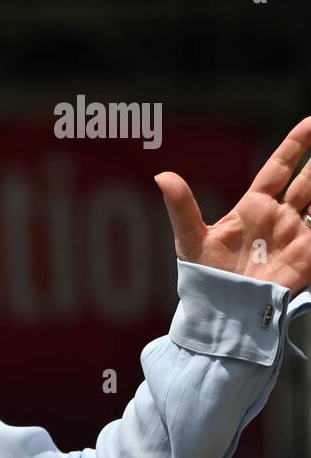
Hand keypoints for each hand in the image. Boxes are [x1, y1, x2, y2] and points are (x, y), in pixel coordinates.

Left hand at [156, 116, 310, 294]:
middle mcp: (279, 217)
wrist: (221, 311)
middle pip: (309, 180)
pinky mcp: (308, 255)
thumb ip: (181, 206)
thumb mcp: (190, 238)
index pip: (280, 168)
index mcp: (253, 207)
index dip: (295, 145)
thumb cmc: (203, 276)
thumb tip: (161, 175)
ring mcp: (296, 235)